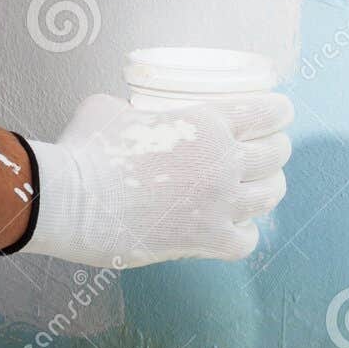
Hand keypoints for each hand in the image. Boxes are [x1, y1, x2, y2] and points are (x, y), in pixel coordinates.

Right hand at [23, 93, 292, 267]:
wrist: (69, 201)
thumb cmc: (86, 148)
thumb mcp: (110, 106)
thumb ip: (133, 107)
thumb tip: (127, 112)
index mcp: (207, 122)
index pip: (269, 112)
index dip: (279, 111)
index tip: (278, 113)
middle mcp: (222, 162)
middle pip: (276, 154)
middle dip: (275, 148)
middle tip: (267, 150)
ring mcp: (218, 204)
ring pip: (270, 195)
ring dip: (268, 187)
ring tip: (260, 186)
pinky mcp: (204, 240)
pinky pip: (247, 239)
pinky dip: (244, 232)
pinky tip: (234, 226)